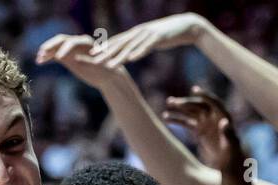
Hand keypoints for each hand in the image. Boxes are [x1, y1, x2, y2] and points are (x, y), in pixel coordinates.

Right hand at [36, 34, 127, 89]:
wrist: (105, 75)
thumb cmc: (105, 71)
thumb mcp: (99, 68)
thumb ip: (88, 62)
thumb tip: (77, 58)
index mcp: (87, 43)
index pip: (73, 42)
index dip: (65, 49)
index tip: (58, 58)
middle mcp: (78, 43)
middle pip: (62, 40)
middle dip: (52, 46)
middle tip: (42, 52)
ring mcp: (71, 49)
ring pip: (56, 46)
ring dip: (47, 51)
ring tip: (38, 58)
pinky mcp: (67, 56)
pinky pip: (54, 53)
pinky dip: (47, 56)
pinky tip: (39, 61)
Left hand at [87, 14, 207, 67]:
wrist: (186, 26)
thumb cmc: (167, 35)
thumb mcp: (150, 40)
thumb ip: (139, 44)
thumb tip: (130, 53)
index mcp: (136, 33)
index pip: (117, 40)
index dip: (104, 47)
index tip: (91, 53)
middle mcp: (139, 32)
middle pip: (120, 44)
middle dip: (106, 53)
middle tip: (93, 60)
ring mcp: (149, 34)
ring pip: (131, 47)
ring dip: (120, 57)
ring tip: (109, 65)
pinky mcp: (159, 37)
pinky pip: (147, 46)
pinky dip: (139, 53)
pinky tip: (132, 60)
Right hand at [163, 87, 242, 170]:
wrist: (228, 164)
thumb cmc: (233, 156)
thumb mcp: (232, 145)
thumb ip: (229, 134)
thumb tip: (224, 122)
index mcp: (224, 117)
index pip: (214, 102)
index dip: (205, 95)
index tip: (194, 90)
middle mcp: (214, 117)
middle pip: (199, 106)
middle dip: (187, 103)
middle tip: (173, 102)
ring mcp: (206, 123)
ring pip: (191, 112)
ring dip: (180, 108)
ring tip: (168, 104)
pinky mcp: (199, 131)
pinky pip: (187, 122)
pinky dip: (177, 120)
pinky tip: (166, 118)